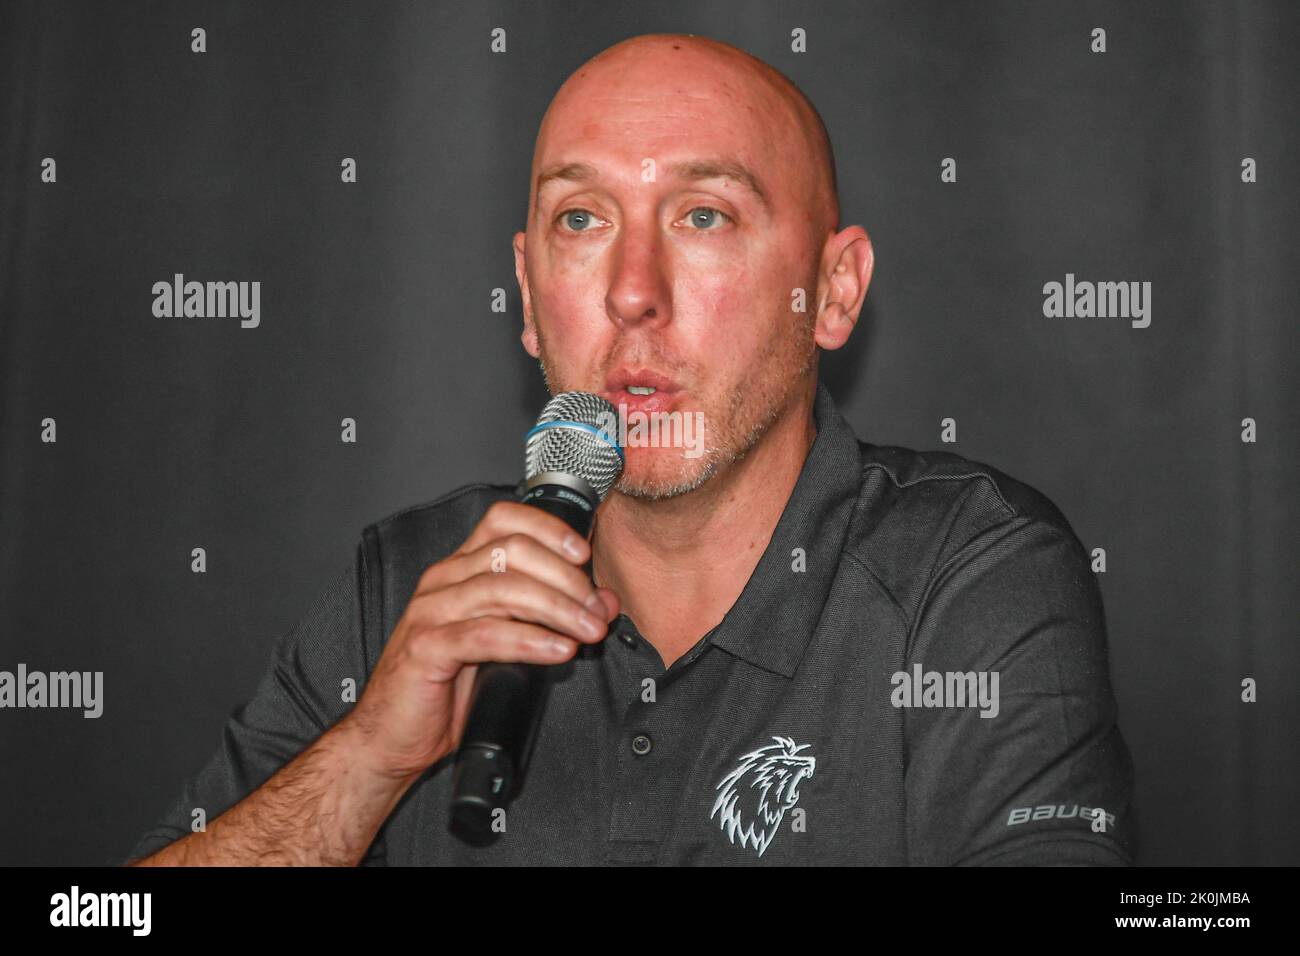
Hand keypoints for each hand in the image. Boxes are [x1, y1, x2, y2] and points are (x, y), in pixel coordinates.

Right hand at [339, 501, 618, 782]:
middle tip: (597, 610)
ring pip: (504, 588)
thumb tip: (603, 603)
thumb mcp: (508, 645)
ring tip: (588, 631)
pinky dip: (530, 640)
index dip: (548, 529)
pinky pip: (485, 634)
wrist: (393, 736)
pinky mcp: (425, 647)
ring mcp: (431, 611)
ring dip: (557, 609)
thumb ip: (551, 618)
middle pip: (513, 551)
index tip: (584, 555)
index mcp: (460, 569)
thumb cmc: (445, 688)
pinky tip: (558, 650)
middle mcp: (443, 580)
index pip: (504, 520)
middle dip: (566, 578)